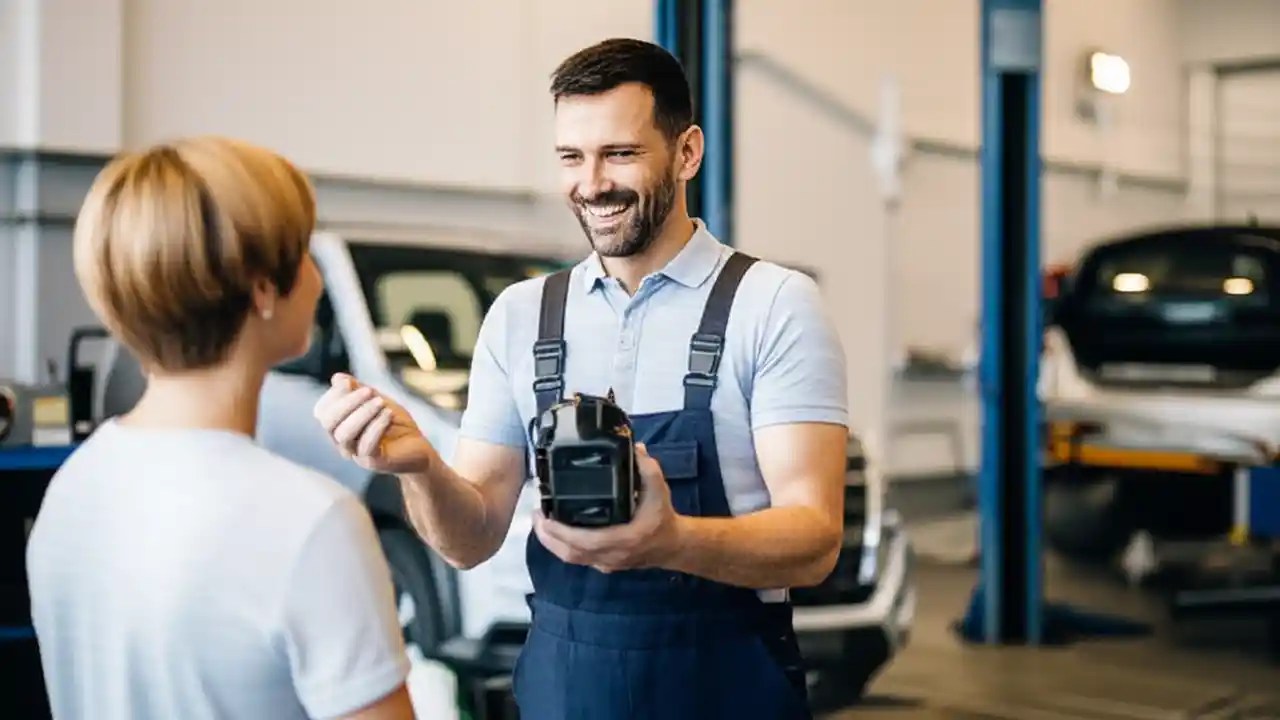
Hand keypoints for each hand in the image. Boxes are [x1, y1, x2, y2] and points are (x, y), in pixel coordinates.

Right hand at [312, 373, 436, 474]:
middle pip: (329, 423)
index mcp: (340, 427)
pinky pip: (366, 446)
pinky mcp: (373, 462)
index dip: (333, 395)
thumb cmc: (395, 423)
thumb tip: (337, 378)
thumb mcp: (377, 400)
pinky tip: (388, 414)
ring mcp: (356, 454)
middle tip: (369, 390)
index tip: (350, 383)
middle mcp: (343, 443)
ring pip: (344, 435)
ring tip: (381, 402)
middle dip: (346, 403)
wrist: (419, 447)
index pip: (322, 412)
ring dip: (362, 413)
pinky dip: (376, 426)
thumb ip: (358, 390)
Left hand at [533, 443, 682, 573]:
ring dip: (551, 543)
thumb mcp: (660, 489)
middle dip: (547, 537)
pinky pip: (578, 559)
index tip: (545, 517)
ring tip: (539, 522)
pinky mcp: (603, 564)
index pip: (586, 541)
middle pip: (571, 553)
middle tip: (536, 515)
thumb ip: (648, 468)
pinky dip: (562, 547)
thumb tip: (636, 447)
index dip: (562, 532)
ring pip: (571, 559)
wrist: (672, 545)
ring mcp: (607, 563)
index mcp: (625, 538)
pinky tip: (554, 532)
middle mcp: (612, 555)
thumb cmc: (663, 517)